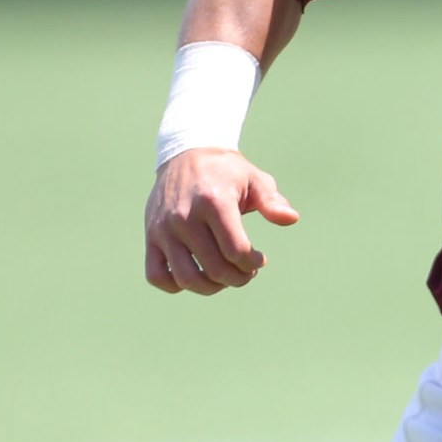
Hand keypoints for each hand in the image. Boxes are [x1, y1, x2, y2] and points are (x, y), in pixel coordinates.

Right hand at [144, 148, 299, 294]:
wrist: (186, 154)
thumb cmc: (227, 171)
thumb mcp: (254, 179)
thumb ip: (272, 201)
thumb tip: (291, 219)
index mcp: (214, 202)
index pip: (236, 250)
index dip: (253, 263)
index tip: (260, 259)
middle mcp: (185, 217)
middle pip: (215, 268)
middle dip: (238, 278)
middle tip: (246, 272)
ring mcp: (164, 229)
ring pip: (186, 279)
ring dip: (211, 287)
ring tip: (224, 279)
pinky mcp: (150, 236)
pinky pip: (156, 275)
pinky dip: (176, 285)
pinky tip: (196, 275)